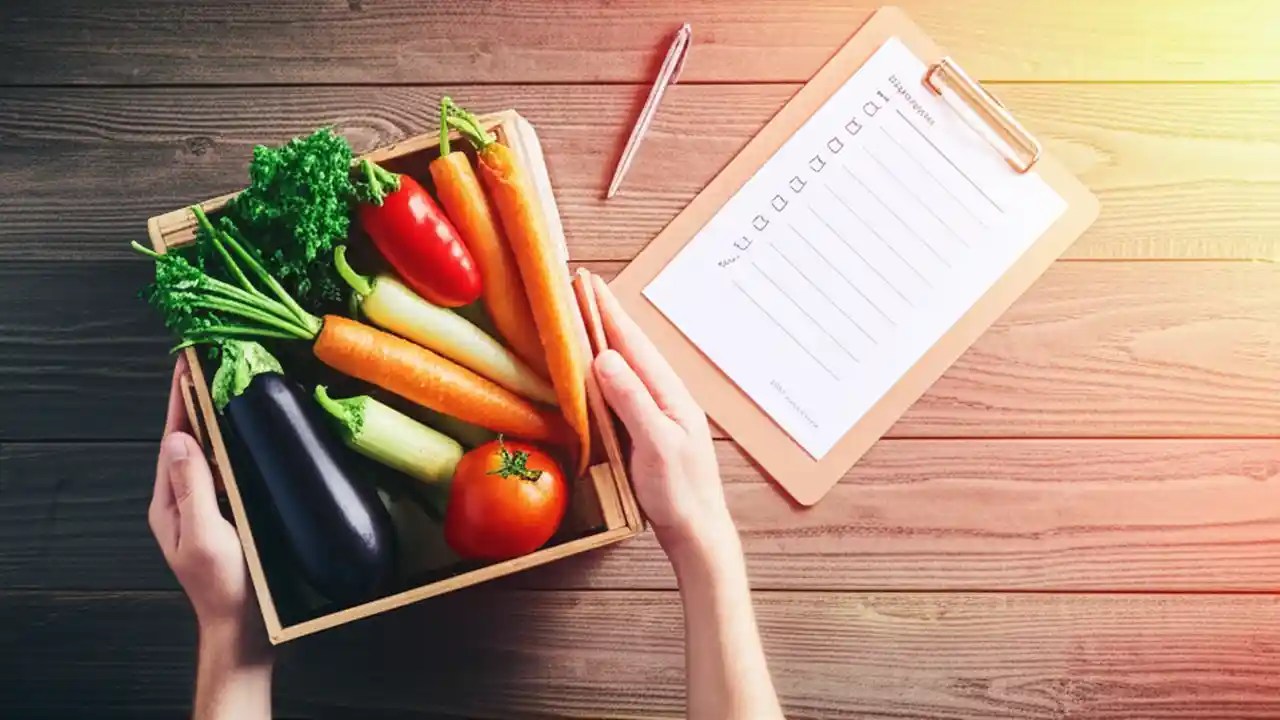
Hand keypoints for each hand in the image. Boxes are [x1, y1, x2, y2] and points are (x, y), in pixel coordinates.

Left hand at [149, 356, 270, 666]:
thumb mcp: (205, 535)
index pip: (172, 439)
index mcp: (169, 503)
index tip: (187, 363)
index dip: (179, 400)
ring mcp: (205, 508)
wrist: (246, 628)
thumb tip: (180, 438)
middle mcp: (182, 501)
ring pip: (207, 453)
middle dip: (196, 401)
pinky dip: (233, 444)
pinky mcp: (228, 514)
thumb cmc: (226, 586)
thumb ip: (192, 488)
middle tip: (213, 362)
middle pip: (187, 440)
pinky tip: (250, 432)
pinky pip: (225, 470)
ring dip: (216, 419)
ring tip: (232, 385)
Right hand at [589, 275, 736, 560]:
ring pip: (628, 367)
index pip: (633, 344)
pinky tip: (599, 369)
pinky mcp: (649, 430)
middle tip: (581, 289)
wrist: (697, 533)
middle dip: (606, 317)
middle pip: (631, 348)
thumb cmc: (679, 494)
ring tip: (585, 316)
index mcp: (670, 395)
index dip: (608, 312)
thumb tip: (604, 357)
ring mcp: (659, 413)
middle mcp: (666, 397)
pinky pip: (625, 389)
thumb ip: (632, 400)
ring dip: (607, 339)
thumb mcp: (656, 444)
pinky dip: (608, 370)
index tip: (588, 284)